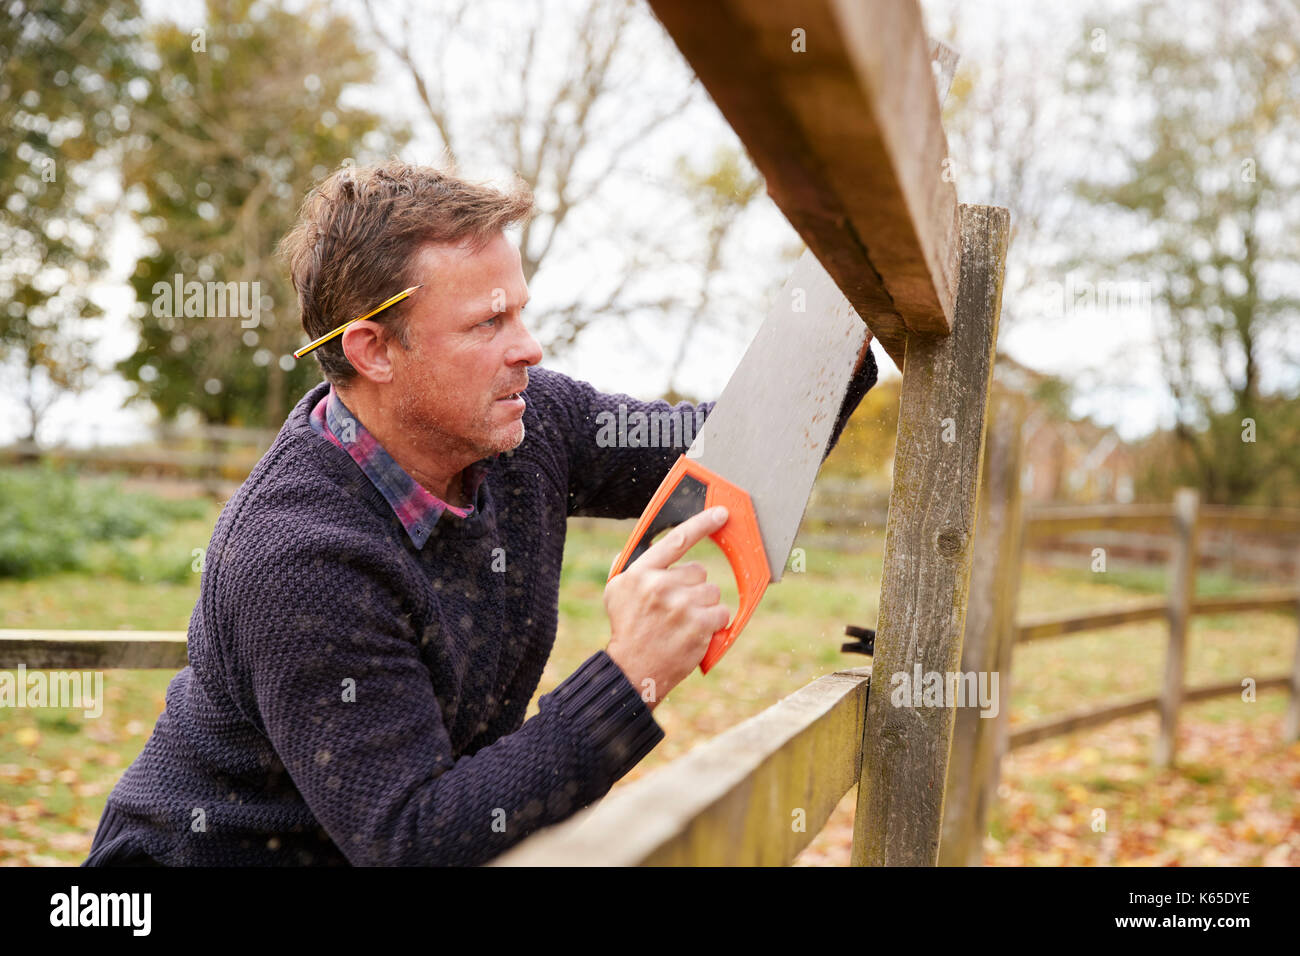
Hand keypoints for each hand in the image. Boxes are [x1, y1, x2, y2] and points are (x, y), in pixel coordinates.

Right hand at [603, 506, 730, 711]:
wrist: (633, 670)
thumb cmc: (627, 628)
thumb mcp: (616, 592)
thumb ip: (632, 566)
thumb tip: (649, 543)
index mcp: (640, 573)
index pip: (677, 539)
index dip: (702, 523)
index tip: (721, 514)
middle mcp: (660, 586)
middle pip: (699, 571)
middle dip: (693, 587)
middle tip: (677, 607)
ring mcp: (681, 606)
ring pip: (712, 592)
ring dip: (704, 606)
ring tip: (684, 622)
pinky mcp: (698, 626)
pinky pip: (722, 613)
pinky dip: (714, 623)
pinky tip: (696, 632)